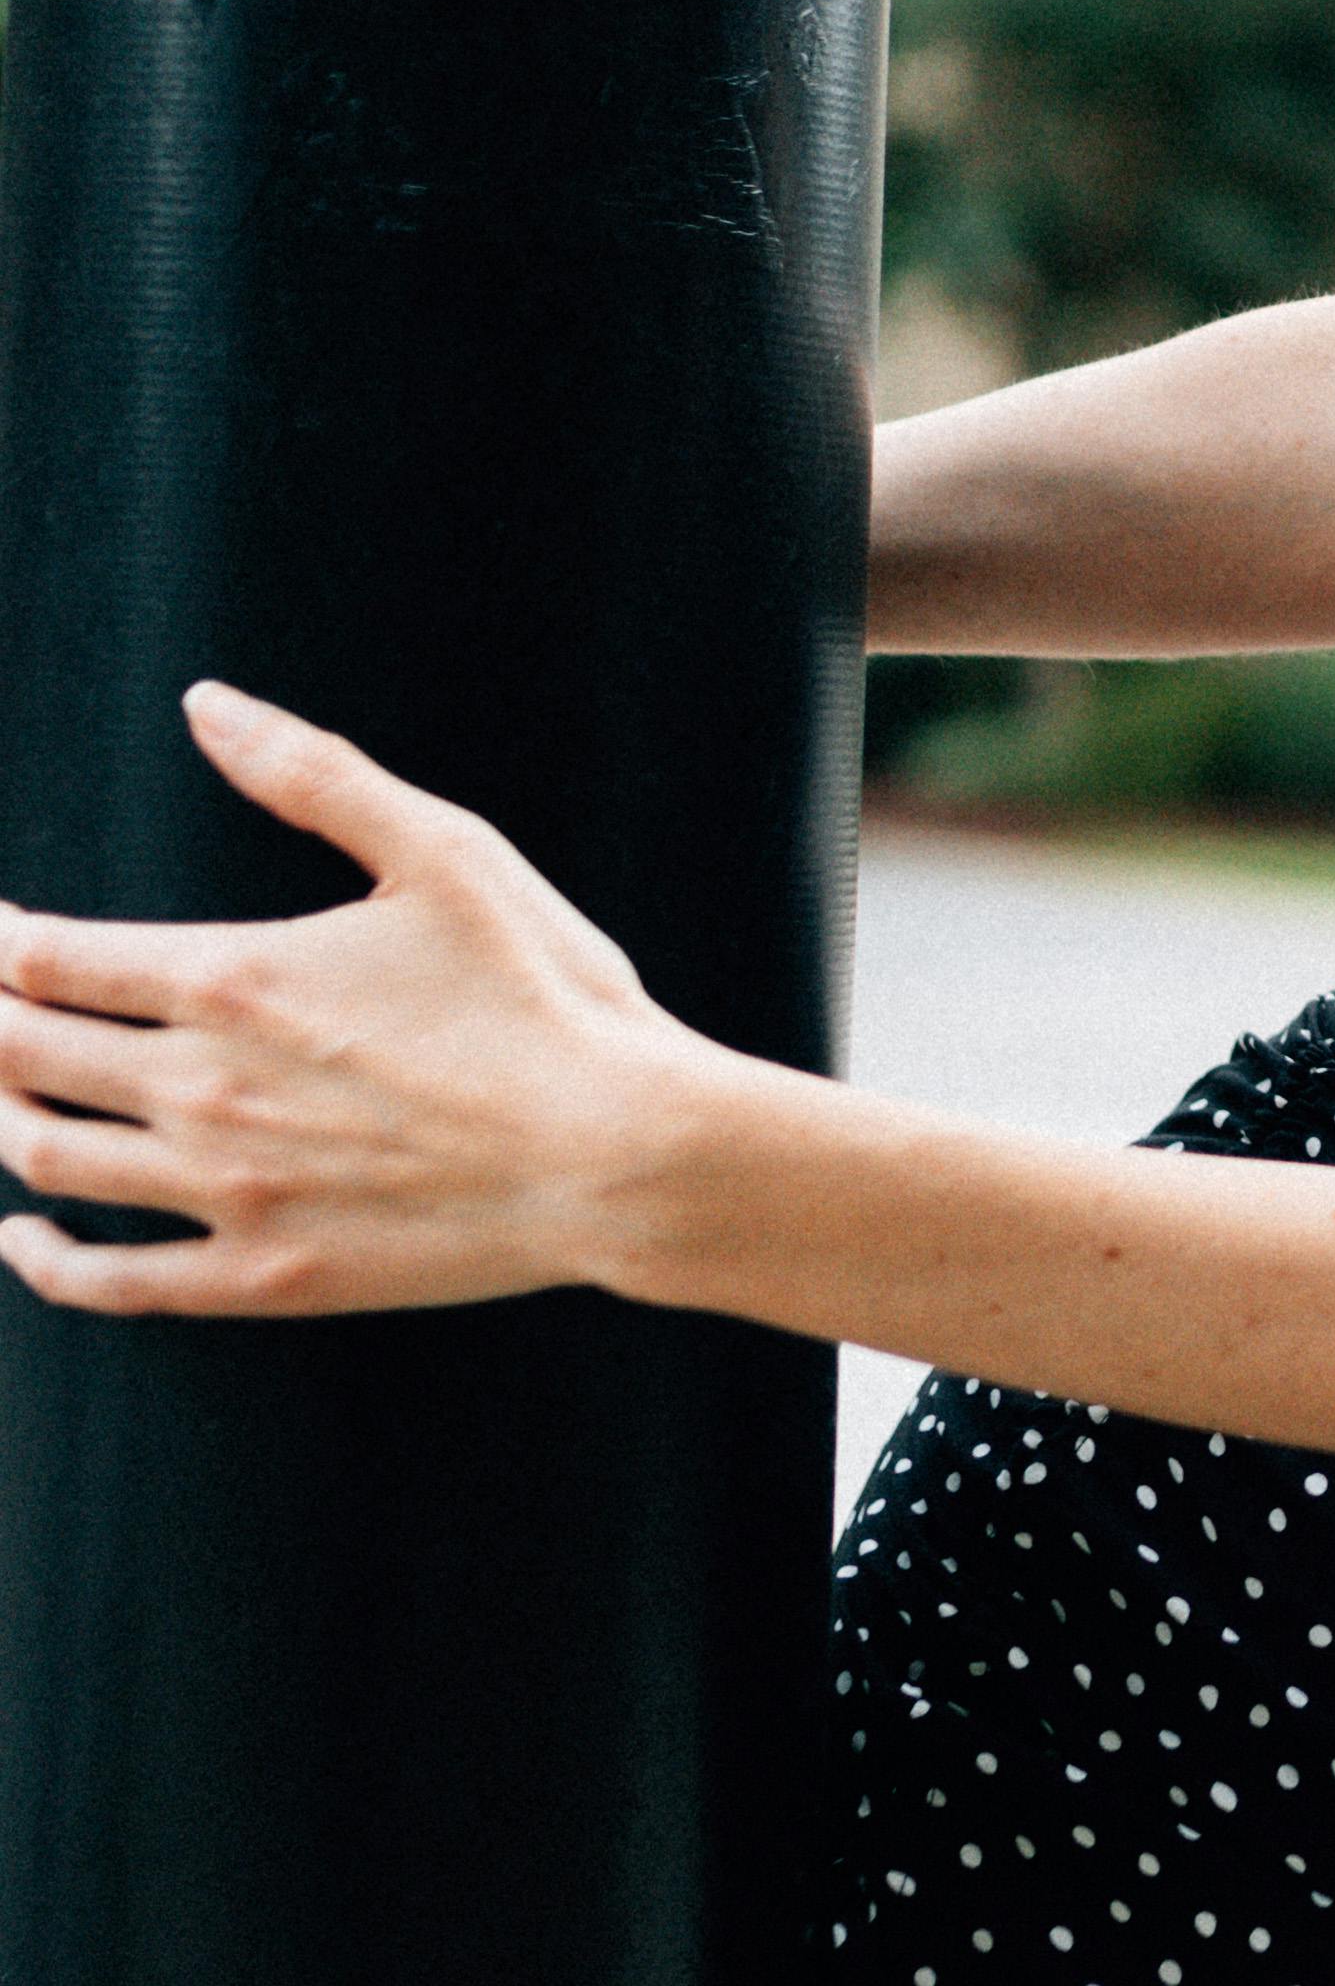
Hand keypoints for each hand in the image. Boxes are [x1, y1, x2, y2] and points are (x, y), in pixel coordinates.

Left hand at [0, 684, 706, 1321]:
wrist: (624, 1154)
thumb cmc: (548, 996)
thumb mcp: (446, 851)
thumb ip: (313, 773)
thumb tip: (204, 704)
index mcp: (232, 979)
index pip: (44, 957)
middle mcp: (202, 1090)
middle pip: (20, 1054)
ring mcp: (226, 1194)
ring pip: (45, 1157)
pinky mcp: (266, 1276)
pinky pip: (113, 1281)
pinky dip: (43, 1259)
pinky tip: (21, 1234)